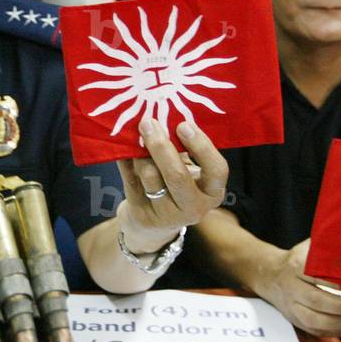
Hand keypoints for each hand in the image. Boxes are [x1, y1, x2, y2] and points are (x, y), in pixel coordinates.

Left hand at [116, 117, 227, 251]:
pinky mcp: (143, 217)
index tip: (183, 124)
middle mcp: (194, 208)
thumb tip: (163, 118)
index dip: (201, 146)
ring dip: (141, 154)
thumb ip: (182, 149)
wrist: (152, 223)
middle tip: (148, 122)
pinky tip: (124, 148)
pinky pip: (130, 180)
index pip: (217, 169)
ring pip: (150, 175)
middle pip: (177, 175)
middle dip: (161, 146)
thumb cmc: (175, 186)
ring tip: (138, 140)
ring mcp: (168, 216)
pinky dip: (126, 160)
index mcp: (213, 192)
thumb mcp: (188, 171)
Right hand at [259, 239, 340, 336]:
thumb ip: (328, 246)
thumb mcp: (309, 247)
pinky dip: (333, 331)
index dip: (340, 283)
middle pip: (316, 300)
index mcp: (296, 266)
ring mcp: (291, 306)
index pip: (318, 276)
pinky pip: (314, 330)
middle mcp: (291, 287)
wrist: (269, 275)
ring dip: (339, 322)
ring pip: (314, 320)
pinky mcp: (294, 320)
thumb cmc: (297, 259)